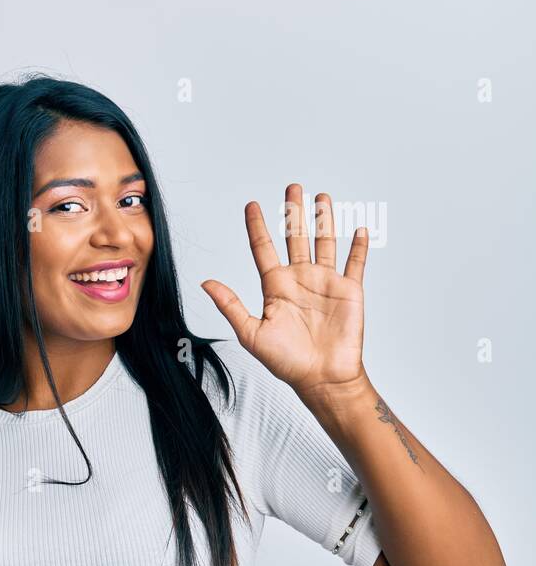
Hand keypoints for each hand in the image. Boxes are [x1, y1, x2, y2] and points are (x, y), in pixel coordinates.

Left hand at [201, 184, 370, 399]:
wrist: (321, 378)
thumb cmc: (285, 362)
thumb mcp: (251, 332)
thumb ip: (230, 305)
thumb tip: (205, 283)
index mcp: (275, 287)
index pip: (263, 248)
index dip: (257, 226)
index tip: (251, 205)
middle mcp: (299, 279)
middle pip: (295, 237)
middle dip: (293, 212)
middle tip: (292, 187)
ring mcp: (325, 282)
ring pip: (325, 242)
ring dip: (324, 220)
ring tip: (322, 197)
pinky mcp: (349, 290)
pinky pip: (355, 263)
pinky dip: (358, 246)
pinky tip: (358, 228)